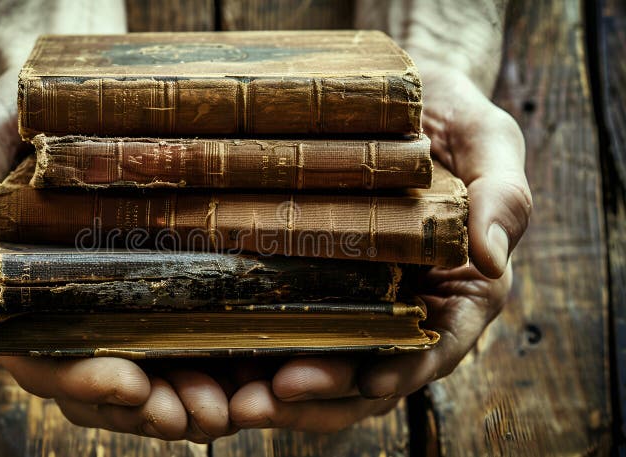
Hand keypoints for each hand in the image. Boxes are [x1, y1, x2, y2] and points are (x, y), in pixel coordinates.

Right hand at [0, 70, 232, 441]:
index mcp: (13, 291)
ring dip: (184, 402)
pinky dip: (211, 365)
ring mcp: (113, 302)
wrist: (79, 87)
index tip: (130, 384)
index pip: (36, 356)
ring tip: (228, 409)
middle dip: (145, 408)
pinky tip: (248, 375)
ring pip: (144, 374)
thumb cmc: (22, 112)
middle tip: (198, 417)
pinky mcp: (159, 287)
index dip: (78, 380)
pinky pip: (182, 338)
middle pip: (97, 383)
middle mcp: (63, 310)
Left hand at [228, 64, 531, 431]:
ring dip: (281, 387)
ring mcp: (356, 292)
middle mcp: (407, 301)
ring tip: (235, 397)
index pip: (437, 346)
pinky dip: (259, 342)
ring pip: (323, 358)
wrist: (397, 90)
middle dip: (322, 396)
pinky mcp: (311, 273)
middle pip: (370, 370)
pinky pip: (286, 315)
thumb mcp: (491, 141)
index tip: (365, 382)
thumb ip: (503, 196)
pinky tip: (218, 352)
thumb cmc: (452, 114)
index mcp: (460, 286)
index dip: (403, 371)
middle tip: (266, 400)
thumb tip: (490, 257)